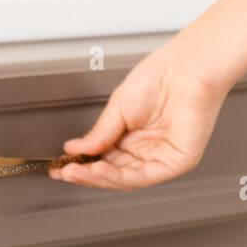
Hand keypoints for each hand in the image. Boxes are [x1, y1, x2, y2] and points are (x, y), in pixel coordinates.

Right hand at [49, 48, 228, 189]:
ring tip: (76, 171)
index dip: (82, 165)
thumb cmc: (161, 77)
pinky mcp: (178, 162)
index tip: (60, 166)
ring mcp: (163, 157)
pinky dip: (118, 176)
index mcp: (135, 136)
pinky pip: (144, 176)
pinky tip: (99, 168)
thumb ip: (98, 134)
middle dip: (86, 175)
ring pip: (126, 179)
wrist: (185, 68)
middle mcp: (149, 149)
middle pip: (114, 173)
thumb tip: (76, 149)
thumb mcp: (117, 109)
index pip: (105, 159)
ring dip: (98, 177)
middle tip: (64, 172)